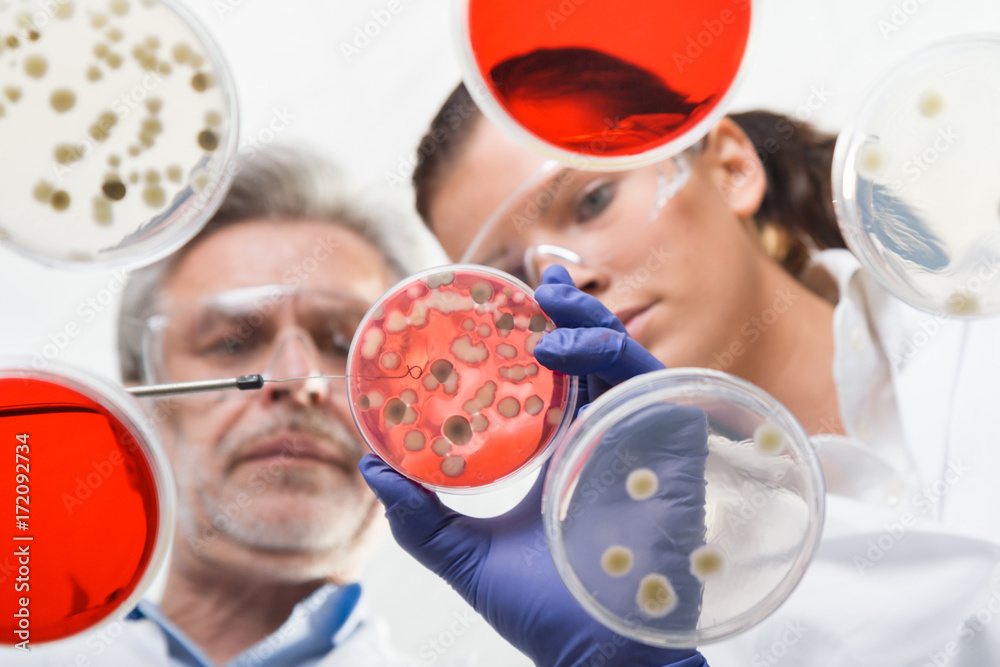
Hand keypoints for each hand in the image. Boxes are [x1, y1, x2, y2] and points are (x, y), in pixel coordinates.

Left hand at [360, 281, 708, 665]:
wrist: (596, 657)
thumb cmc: (543, 612)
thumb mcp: (466, 556)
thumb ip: (419, 517)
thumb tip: (371, 470)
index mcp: (566, 452)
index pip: (559, 379)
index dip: (543, 335)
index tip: (511, 302)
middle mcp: (606, 439)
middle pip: (597, 358)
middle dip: (572, 314)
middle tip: (536, 288)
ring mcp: (642, 445)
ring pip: (630, 363)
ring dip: (591, 328)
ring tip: (547, 317)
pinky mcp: (676, 459)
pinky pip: (660, 393)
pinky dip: (621, 364)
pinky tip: (573, 359)